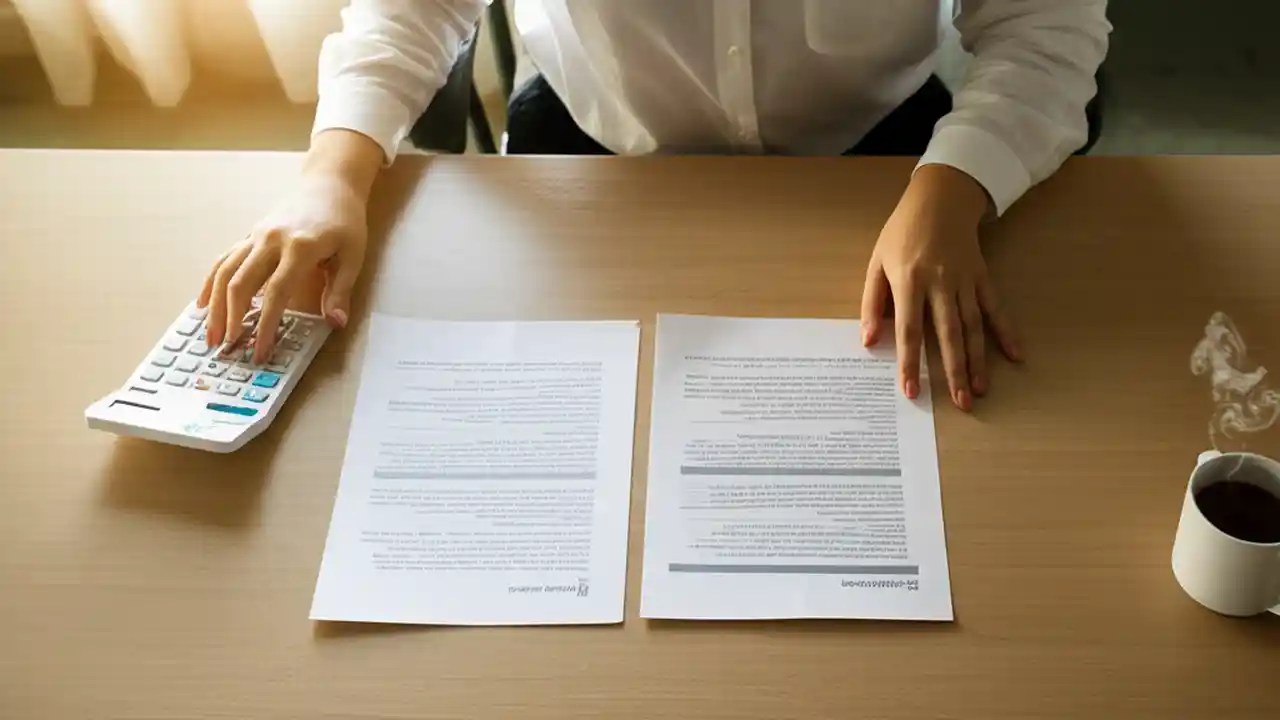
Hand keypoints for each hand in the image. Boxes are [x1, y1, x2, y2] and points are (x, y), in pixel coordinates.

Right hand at [197, 130, 381, 362]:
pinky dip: (210, 282)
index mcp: (300, 247)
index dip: (265, 325)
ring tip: (211, 335)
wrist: (329, 184)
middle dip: (231, 319)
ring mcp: (256, 235)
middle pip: (241, 283)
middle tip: (228, 350)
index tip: (260, 351)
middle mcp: (271, 240)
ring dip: (215, 305)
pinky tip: (203, 304)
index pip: (276, 293)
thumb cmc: (344, 221)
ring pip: (225, 271)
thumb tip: (335, 322)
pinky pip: (224, 259)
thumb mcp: (353, 255)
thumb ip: (341, 290)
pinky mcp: (250, 234)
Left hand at [860, 164, 1022, 410]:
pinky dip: (1006, 332)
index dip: (910, 362)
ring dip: (978, 361)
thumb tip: (868, 341)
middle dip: (953, 371)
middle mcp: (939, 283)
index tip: (911, 391)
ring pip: (973, 326)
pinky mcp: (982, 276)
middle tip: (960, 403)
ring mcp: (965, 280)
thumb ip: (872, 303)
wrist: (940, 198)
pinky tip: (1015, 355)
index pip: (909, 330)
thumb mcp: (876, 263)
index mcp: (909, 281)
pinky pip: (996, 307)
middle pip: (948, 334)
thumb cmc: (901, 233)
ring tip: (980, 390)